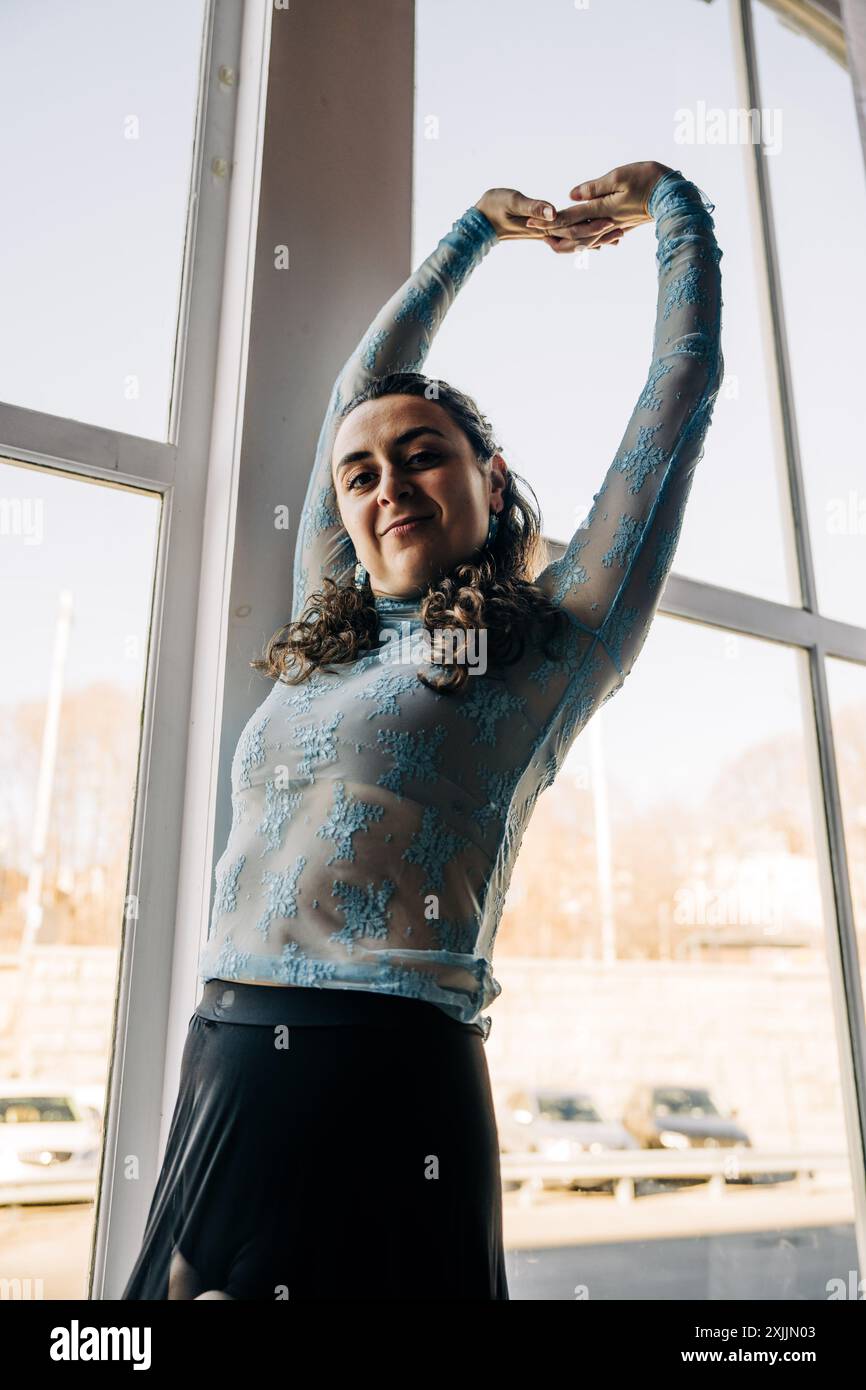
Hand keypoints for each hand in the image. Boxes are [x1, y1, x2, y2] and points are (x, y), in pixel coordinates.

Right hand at [474, 187, 616, 243]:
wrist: (480, 221)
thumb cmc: (492, 206)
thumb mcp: (512, 200)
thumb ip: (533, 206)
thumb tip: (553, 211)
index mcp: (542, 227)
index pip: (571, 228)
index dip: (591, 227)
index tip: (610, 223)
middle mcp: (547, 233)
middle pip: (578, 238)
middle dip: (599, 236)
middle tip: (622, 231)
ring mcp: (546, 234)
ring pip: (575, 240)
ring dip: (595, 239)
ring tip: (617, 236)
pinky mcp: (545, 231)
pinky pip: (569, 236)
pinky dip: (584, 237)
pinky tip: (598, 237)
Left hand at [526, 161, 674, 253]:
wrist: (676, 196)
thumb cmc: (650, 179)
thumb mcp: (620, 176)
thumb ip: (594, 188)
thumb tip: (570, 195)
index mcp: (601, 209)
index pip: (568, 217)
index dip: (548, 220)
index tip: (529, 222)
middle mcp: (605, 222)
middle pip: (572, 232)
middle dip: (551, 232)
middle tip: (531, 231)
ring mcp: (614, 226)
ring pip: (584, 238)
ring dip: (567, 239)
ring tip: (549, 238)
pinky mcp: (622, 225)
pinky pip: (598, 237)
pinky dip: (586, 239)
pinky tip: (581, 240)